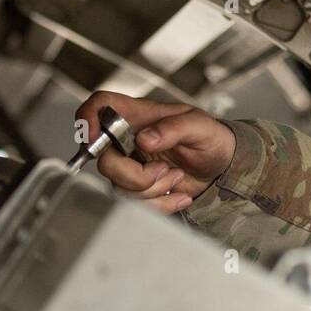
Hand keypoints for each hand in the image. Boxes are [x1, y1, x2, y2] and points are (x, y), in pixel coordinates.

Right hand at [74, 91, 236, 214]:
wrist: (222, 166)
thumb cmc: (210, 137)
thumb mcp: (200, 126)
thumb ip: (173, 128)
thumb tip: (145, 139)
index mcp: (139, 116)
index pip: (101, 106)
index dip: (88, 117)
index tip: (93, 136)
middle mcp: (129, 140)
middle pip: (105, 160)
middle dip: (135, 175)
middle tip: (164, 169)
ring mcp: (131, 165)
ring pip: (120, 187)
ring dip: (154, 190)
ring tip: (177, 177)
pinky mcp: (139, 189)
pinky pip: (135, 204)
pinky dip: (160, 205)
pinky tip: (179, 195)